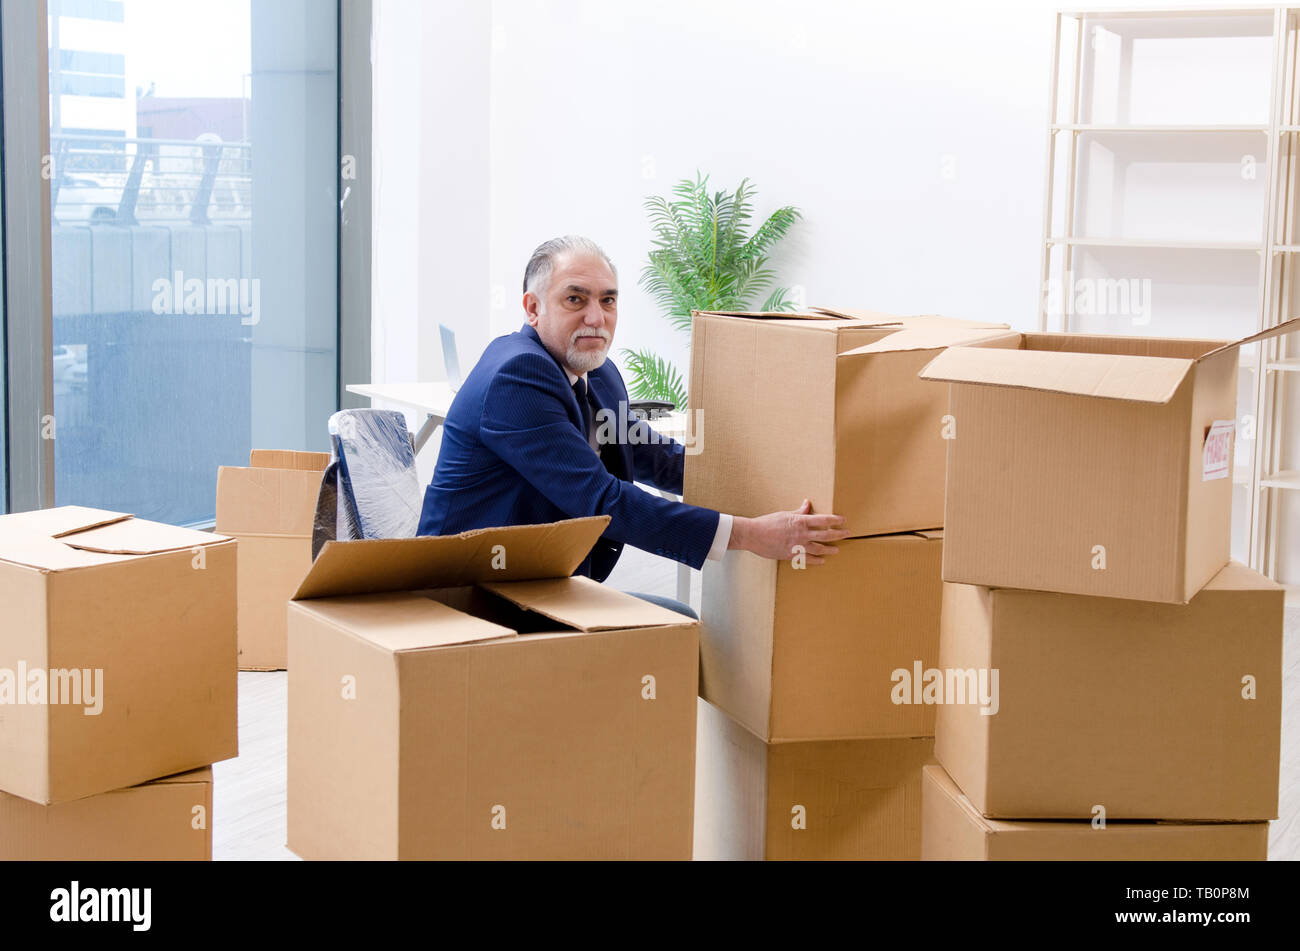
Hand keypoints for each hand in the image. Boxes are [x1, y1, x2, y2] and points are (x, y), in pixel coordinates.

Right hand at [729, 499, 849, 564]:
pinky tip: (822, 560)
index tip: (843, 520)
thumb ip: (799, 511)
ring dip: (830, 549)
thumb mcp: (785, 514)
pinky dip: (816, 560)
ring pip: (819, 549)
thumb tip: (807, 503)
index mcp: (801, 521)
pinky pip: (808, 559)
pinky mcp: (792, 556)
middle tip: (847, 534)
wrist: (753, 535)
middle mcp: (802, 534)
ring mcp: (798, 546)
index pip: (824, 520)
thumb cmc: (767, 522)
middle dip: (838, 534)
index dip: (836, 520)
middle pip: (826, 535)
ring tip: (836, 550)